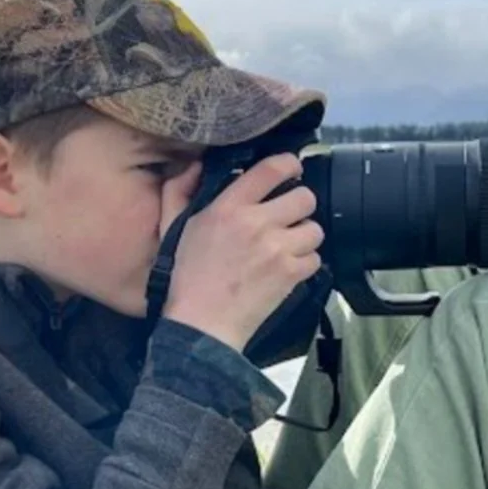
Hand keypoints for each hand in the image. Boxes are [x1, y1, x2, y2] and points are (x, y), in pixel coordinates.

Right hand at [159, 153, 323, 352]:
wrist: (201, 324)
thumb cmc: (185, 277)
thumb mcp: (171, 226)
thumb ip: (179, 189)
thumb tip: (196, 165)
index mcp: (229, 207)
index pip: (272, 169)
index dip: (290, 164)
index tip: (292, 169)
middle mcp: (258, 223)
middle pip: (305, 198)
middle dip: (300, 205)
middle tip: (289, 216)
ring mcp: (278, 250)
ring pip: (315, 229)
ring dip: (304, 236)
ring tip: (289, 245)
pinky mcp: (290, 275)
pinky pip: (315, 258)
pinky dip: (305, 263)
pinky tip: (289, 267)